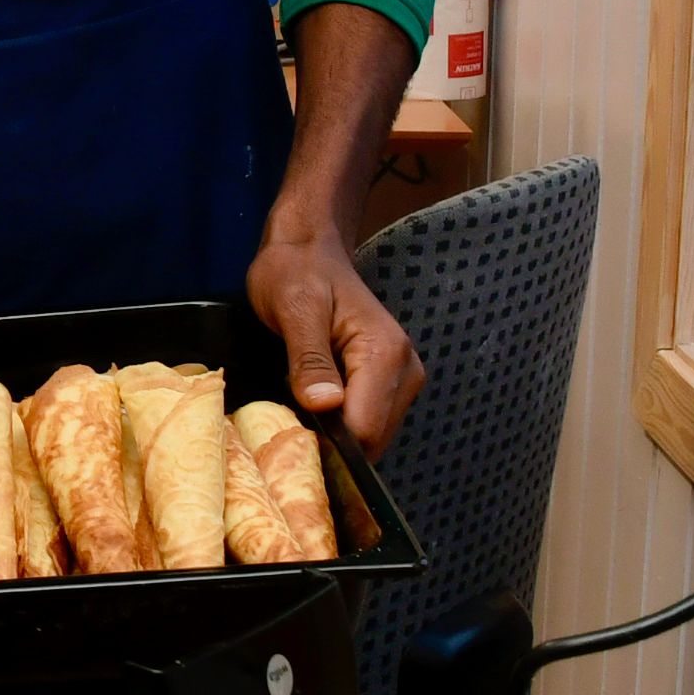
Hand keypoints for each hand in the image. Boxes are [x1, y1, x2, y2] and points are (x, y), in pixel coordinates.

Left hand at [246, 227, 423, 457]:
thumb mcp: (294, 309)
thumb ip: (309, 359)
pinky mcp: (390, 384)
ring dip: (334, 436)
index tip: (289, 436)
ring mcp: (402, 379)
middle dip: (331, 443)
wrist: (309, 250)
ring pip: (371, 437)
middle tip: (287, 424)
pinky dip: (340, 425)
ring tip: (298, 411)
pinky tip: (313, 406)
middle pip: (372, 440)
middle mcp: (406, 370)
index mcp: (386, 353)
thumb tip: (324, 406)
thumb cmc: (296, 272)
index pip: (365, 429)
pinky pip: (367, 422)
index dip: (328, 444)